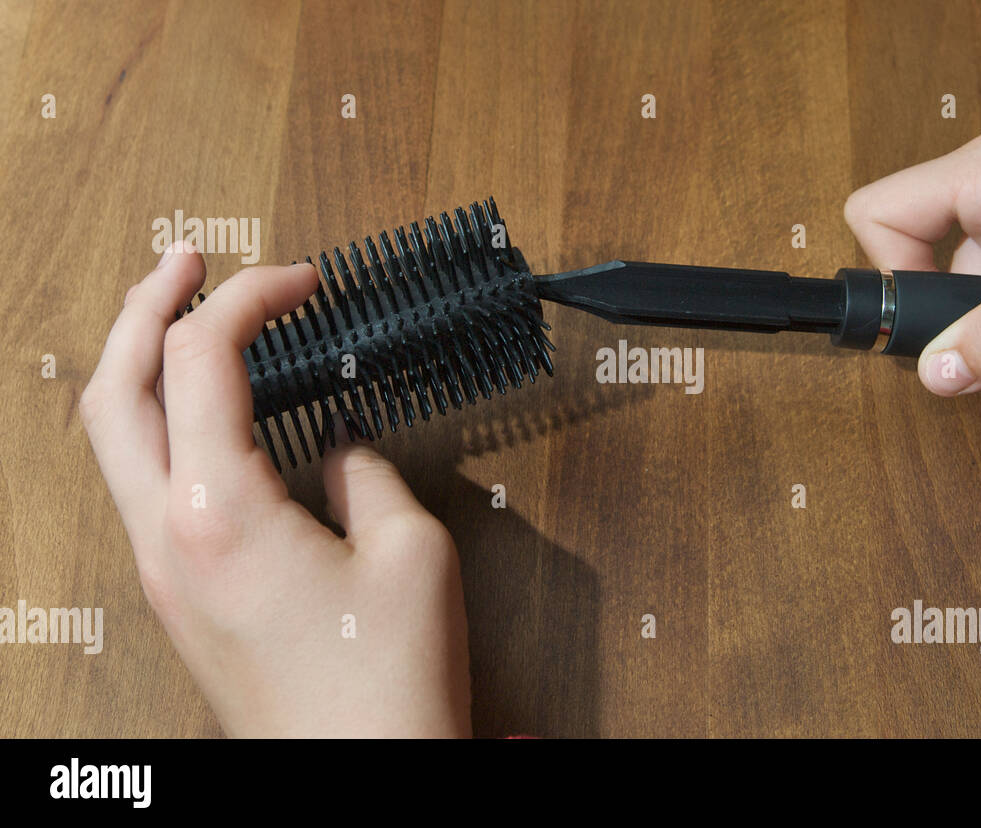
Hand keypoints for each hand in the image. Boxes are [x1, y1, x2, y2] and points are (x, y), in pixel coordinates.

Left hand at [79, 243, 470, 736]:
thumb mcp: (410, 554)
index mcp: (221, 515)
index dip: (249, 298)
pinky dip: (162, 425)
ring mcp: (163, 573)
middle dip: (142, 307)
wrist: (361, 780)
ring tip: (184, 320)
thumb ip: (366, 476)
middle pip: (111, 392)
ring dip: (141, 366)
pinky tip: (209, 416)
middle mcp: (168, 540)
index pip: (202, 360)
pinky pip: (146, 486)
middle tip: (186, 260)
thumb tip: (337, 451)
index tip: (301, 281)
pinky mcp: (180, 598)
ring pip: (114, 441)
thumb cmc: (386, 687)